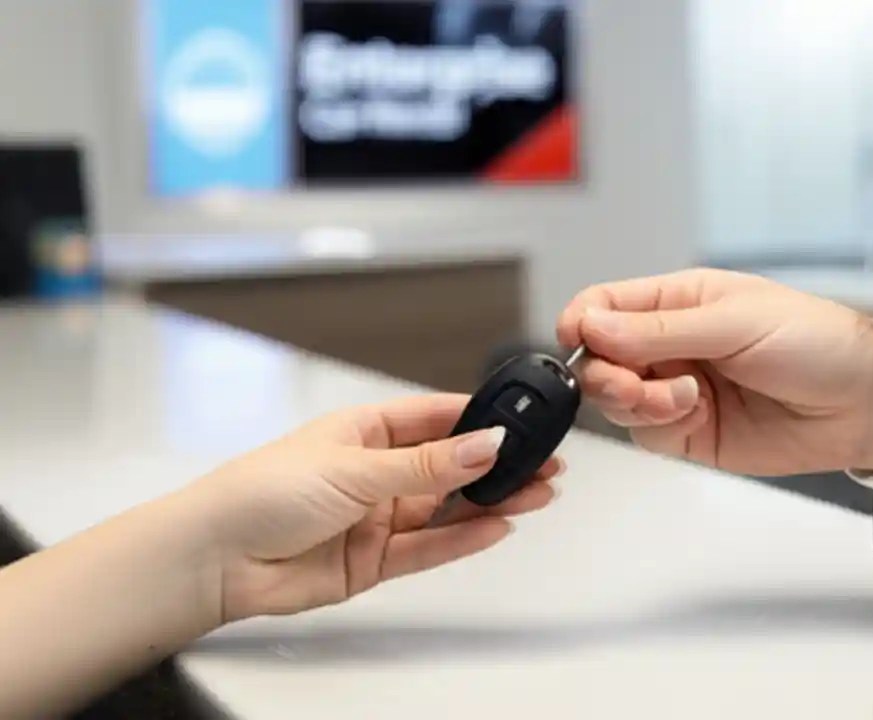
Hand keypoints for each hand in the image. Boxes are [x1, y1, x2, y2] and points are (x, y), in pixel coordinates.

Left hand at [184, 394, 562, 622]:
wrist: (213, 561)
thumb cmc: (259, 493)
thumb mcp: (355, 468)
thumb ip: (428, 465)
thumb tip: (486, 444)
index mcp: (365, 431)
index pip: (436, 418)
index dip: (481, 421)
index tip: (524, 422)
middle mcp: (375, 473)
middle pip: (450, 467)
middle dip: (497, 466)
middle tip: (546, 465)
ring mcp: (376, 518)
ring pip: (447, 508)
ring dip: (491, 502)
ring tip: (537, 495)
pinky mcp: (373, 562)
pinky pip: (429, 548)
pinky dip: (464, 539)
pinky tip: (497, 527)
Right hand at [558, 269, 872, 475]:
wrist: (866, 403)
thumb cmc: (817, 341)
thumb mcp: (735, 321)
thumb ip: (658, 329)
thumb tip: (591, 326)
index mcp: (678, 301)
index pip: (604, 306)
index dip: (582, 323)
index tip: (580, 341)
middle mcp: (671, 344)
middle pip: (600, 359)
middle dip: (607, 373)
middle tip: (635, 383)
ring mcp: (678, 390)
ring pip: (617, 400)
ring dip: (637, 401)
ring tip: (683, 399)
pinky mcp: (691, 433)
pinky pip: (646, 433)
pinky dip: (660, 426)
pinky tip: (695, 414)